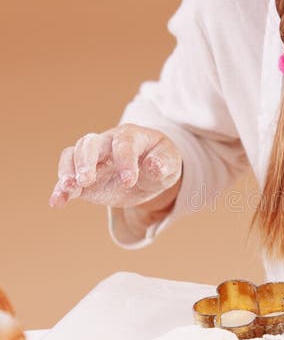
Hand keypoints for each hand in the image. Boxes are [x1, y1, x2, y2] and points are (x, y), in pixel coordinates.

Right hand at [49, 124, 182, 209]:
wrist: (151, 171)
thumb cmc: (161, 161)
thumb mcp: (170, 162)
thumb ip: (164, 163)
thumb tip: (153, 166)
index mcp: (131, 136)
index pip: (123, 143)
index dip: (124, 160)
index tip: (129, 181)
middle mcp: (107, 144)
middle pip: (89, 143)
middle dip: (85, 160)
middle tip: (87, 180)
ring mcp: (93, 160)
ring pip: (73, 155)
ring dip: (68, 170)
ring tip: (68, 187)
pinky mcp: (85, 178)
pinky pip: (68, 179)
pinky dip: (60, 190)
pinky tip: (57, 202)